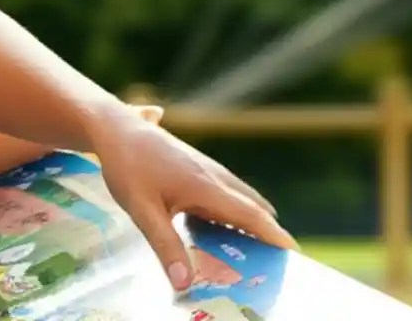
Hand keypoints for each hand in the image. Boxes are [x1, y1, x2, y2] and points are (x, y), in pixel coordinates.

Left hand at [87, 104, 296, 290]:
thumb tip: (184, 283)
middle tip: (273, 259)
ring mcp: (207, 168)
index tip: (294, 252)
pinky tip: (219, 226)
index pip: (251, 215)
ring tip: (252, 248)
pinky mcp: (197, 166)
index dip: (273, 234)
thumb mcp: (143, 211)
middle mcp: (214, 176)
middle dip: (265, 231)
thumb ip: (165, 246)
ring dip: (249, 220)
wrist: (117, 128)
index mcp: (207, 187)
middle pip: (251, 206)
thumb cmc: (128, 167)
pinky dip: (233, 210)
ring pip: (239, 196)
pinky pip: (225, 191)